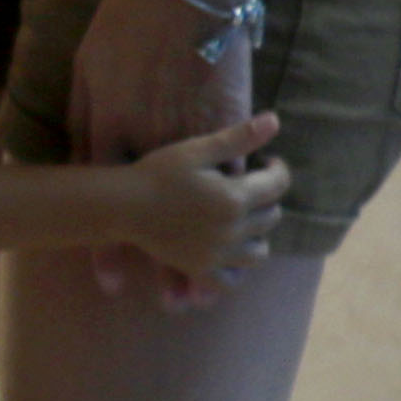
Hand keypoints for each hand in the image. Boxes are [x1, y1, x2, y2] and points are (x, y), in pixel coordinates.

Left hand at [69, 0, 259, 306]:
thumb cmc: (126, 22)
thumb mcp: (88, 69)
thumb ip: (85, 117)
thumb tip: (82, 155)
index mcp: (111, 124)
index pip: (103, 197)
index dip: (105, 246)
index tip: (106, 286)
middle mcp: (153, 137)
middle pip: (158, 213)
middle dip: (167, 265)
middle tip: (171, 305)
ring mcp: (198, 131)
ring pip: (206, 204)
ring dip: (213, 249)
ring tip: (213, 290)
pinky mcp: (232, 120)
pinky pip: (238, 172)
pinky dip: (241, 204)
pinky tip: (246, 235)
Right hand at [123, 112, 290, 289]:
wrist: (122, 205)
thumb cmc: (157, 172)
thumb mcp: (195, 150)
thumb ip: (238, 138)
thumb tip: (274, 120)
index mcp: (235, 197)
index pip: (278, 185)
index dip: (278, 170)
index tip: (267, 162)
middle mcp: (233, 230)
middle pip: (272, 217)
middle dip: (266, 199)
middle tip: (247, 187)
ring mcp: (218, 254)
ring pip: (259, 251)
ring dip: (257, 234)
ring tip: (240, 220)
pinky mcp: (201, 269)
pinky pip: (232, 280)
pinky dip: (236, 269)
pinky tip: (227, 252)